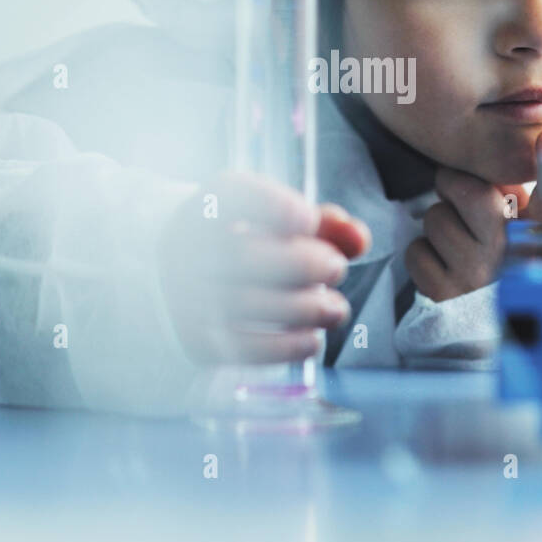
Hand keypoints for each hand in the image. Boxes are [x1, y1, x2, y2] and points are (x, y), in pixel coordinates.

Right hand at [158, 171, 371, 364]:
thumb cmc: (245, 246)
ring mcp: (188, 298)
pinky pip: (245, 347)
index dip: (271, 204)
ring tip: (335, 308)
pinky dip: (288, 346)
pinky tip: (312, 338)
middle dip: (303, 264)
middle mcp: (187, 250)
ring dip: (305, 309)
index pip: (229, 195)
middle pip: (244, 255)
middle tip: (336, 268)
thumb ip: (322, 225)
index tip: (307, 218)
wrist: (182, 284)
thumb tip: (358, 237)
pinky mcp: (197, 340)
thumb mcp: (278, 225)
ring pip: (249, 304)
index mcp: (206, 207)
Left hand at [404, 127, 541, 301]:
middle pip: (475, 194)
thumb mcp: (518, 209)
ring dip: (438, 222)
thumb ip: (522, 175)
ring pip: (437, 219)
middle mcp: (511, 254)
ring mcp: (477, 276)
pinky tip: (440, 261)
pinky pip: (416, 251)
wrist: (473, 307)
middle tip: (457, 196)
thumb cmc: (493, 246)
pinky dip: (421, 252)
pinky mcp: (443, 293)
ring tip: (454, 237)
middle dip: (455, 186)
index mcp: (535, 229)